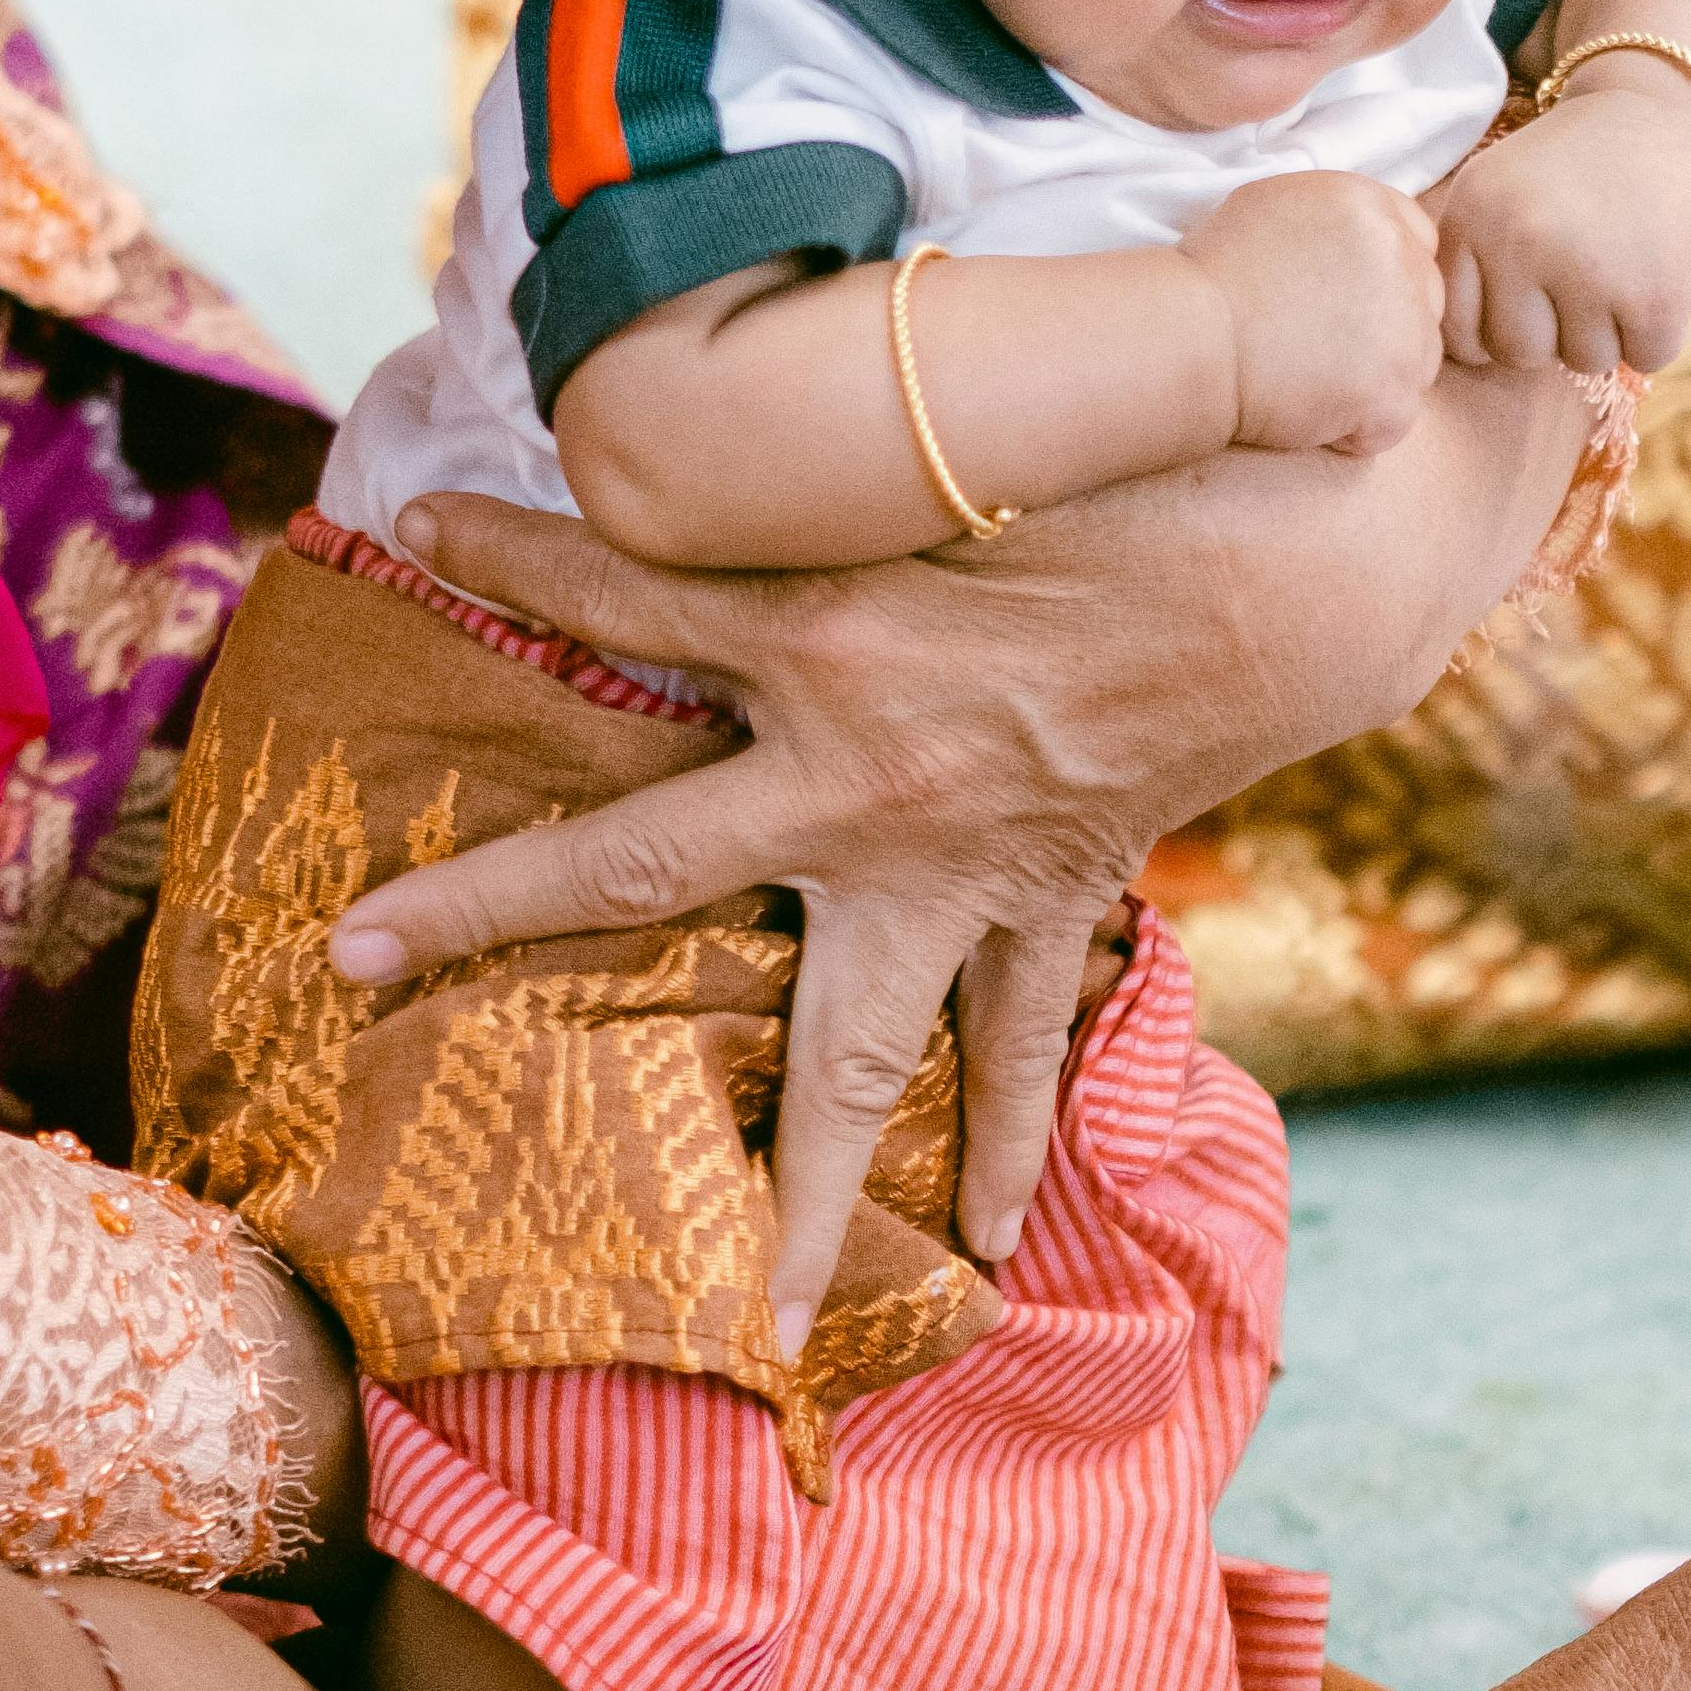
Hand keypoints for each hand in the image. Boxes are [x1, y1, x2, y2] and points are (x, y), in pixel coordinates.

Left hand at [324, 394, 1581, 1347]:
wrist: (1333, 563)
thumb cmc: (1161, 467)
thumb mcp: (984, 419)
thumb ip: (847, 428)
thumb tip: (732, 372)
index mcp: (833, 634)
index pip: (627, 581)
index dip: (515, 543)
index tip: (414, 520)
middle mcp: (865, 776)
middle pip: (636, 863)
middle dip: (490, 909)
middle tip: (357, 961)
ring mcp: (959, 864)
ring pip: (847, 1048)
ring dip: (801, 1182)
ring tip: (758, 1318)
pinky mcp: (1054, 893)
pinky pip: (1019, 1040)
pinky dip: (1004, 1137)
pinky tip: (984, 1239)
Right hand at [1183, 171, 1443, 456]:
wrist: (1188, 337)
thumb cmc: (1209, 278)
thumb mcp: (1272, 207)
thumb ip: (1334, 219)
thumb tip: (1357, 242)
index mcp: (1369, 206)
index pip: (1417, 241)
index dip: (1382, 279)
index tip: (1341, 304)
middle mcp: (1400, 257)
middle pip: (1425, 305)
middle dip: (1385, 330)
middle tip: (1318, 348)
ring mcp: (1405, 327)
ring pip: (1418, 364)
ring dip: (1374, 381)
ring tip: (1308, 381)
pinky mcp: (1393, 389)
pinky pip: (1393, 421)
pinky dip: (1353, 430)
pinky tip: (1307, 413)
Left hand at [1438, 95, 1690, 379]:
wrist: (1665, 116)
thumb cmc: (1568, 172)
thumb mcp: (1492, 193)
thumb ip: (1462, 266)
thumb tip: (1465, 356)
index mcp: (1472, 217)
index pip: (1461, 337)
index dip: (1497, 326)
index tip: (1527, 294)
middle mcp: (1522, 241)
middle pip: (1520, 354)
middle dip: (1553, 330)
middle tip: (1582, 273)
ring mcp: (1589, 270)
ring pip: (1585, 360)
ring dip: (1608, 329)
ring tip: (1621, 265)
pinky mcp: (1656, 295)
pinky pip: (1647, 357)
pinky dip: (1657, 332)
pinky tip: (1657, 276)